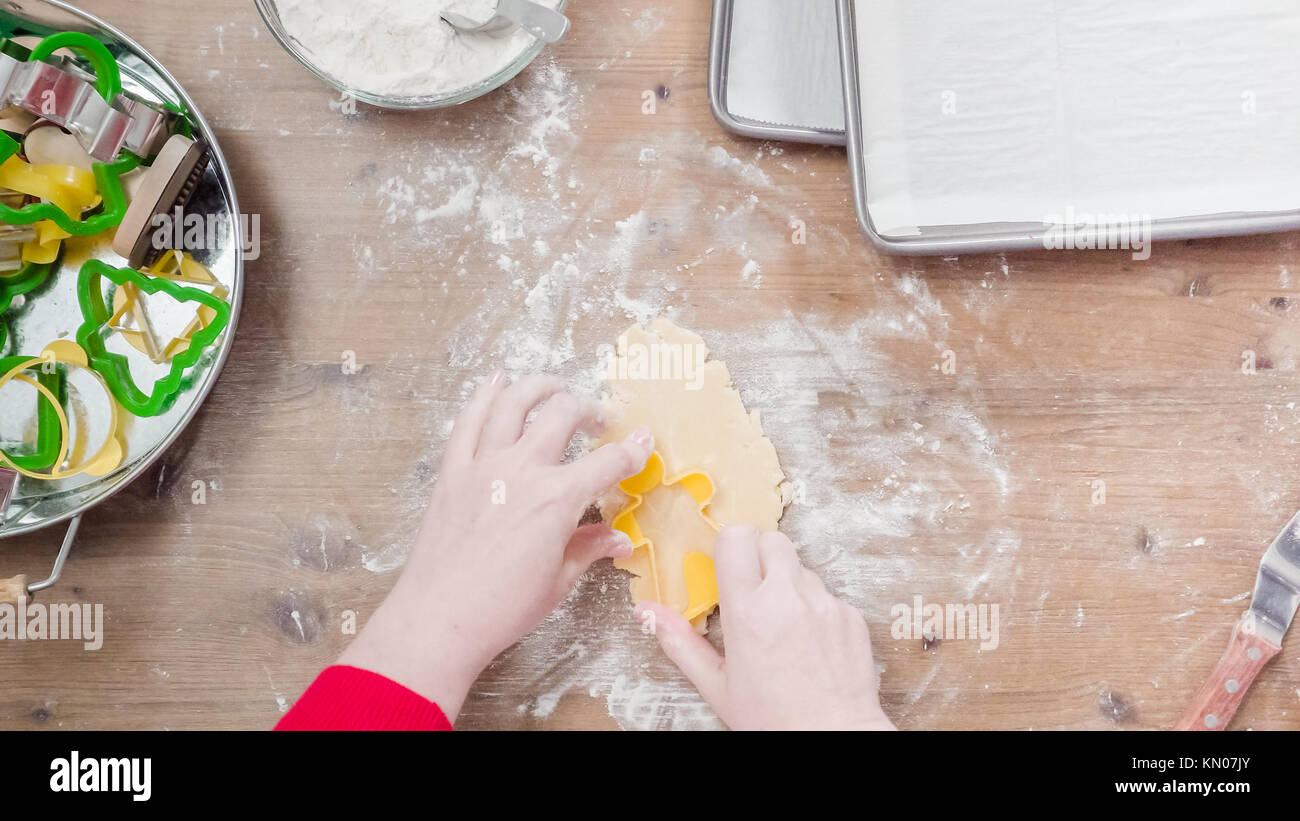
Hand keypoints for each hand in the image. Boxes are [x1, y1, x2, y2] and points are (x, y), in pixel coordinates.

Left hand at [340, 371, 653, 721]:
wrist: (439, 618)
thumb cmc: (502, 609)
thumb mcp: (559, 582)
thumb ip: (588, 549)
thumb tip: (617, 540)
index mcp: (557, 499)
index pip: (607, 462)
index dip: (631, 451)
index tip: (642, 443)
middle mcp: (522, 470)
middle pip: (562, 414)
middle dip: (588, 409)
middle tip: (597, 419)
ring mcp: (483, 466)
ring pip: (513, 404)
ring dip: (539, 387)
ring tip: (554, 385)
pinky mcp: (452, 473)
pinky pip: (468, 422)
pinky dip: (484, 397)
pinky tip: (496, 382)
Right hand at [639, 525, 894, 729]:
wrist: (830, 737)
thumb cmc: (772, 719)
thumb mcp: (716, 685)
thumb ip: (680, 641)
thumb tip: (646, 611)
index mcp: (747, 612)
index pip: (737, 538)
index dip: (730, 548)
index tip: (728, 569)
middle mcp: (787, 598)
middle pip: (772, 539)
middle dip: (760, 558)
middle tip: (755, 592)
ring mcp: (824, 604)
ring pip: (801, 567)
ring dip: (789, 585)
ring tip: (784, 628)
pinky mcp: (851, 615)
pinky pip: (828, 594)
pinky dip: (816, 609)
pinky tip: (810, 643)